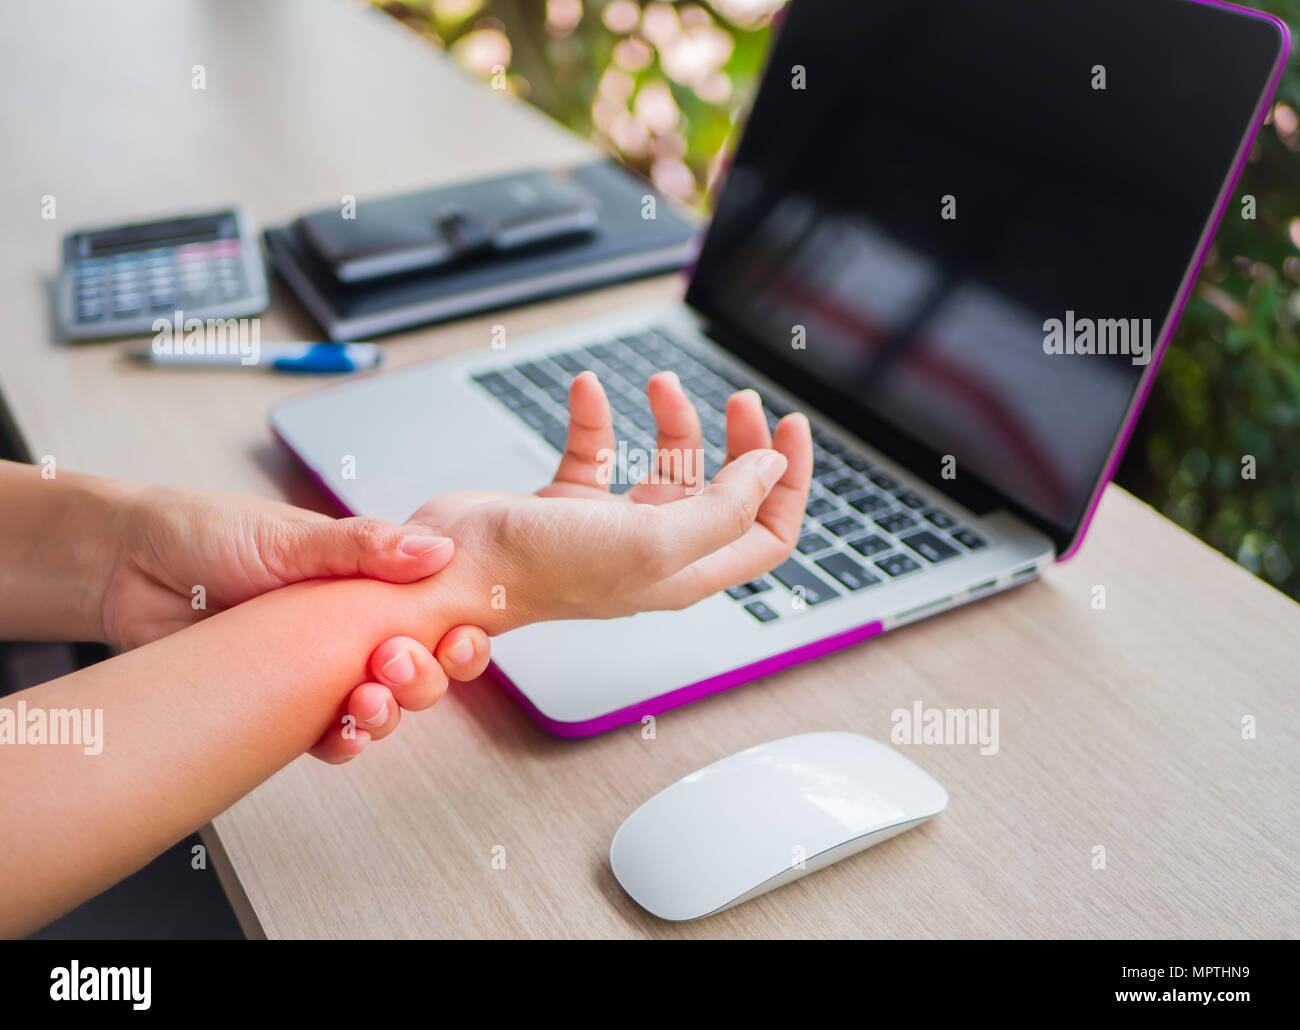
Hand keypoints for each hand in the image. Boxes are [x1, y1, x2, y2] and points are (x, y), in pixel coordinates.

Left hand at [96, 486, 492, 760]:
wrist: (124, 568)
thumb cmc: (206, 533)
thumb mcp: (292, 536)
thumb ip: (364, 547)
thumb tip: (436, 551)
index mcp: (364, 581)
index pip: (434, 612)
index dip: (457, 632)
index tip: (459, 638)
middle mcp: (347, 628)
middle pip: (417, 669)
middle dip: (422, 678)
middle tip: (394, 665)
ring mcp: (313, 668)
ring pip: (377, 707)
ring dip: (384, 715)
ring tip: (364, 705)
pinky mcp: (276, 705)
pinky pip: (324, 735)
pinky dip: (340, 743)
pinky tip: (339, 736)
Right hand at [402, 369, 812, 632]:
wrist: (453, 568)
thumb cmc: (543, 568)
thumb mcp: (653, 539)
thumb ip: (724, 509)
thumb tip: (772, 470)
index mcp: (684, 570)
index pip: (765, 533)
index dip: (789, 483)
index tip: (789, 427)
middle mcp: (653, 552)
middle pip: (724, 494)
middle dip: (741, 444)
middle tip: (741, 401)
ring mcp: (610, 528)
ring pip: (665, 466)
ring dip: (671, 418)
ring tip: (659, 383)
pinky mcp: (566, 503)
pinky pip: (597, 450)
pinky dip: (596, 416)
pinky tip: (588, 391)